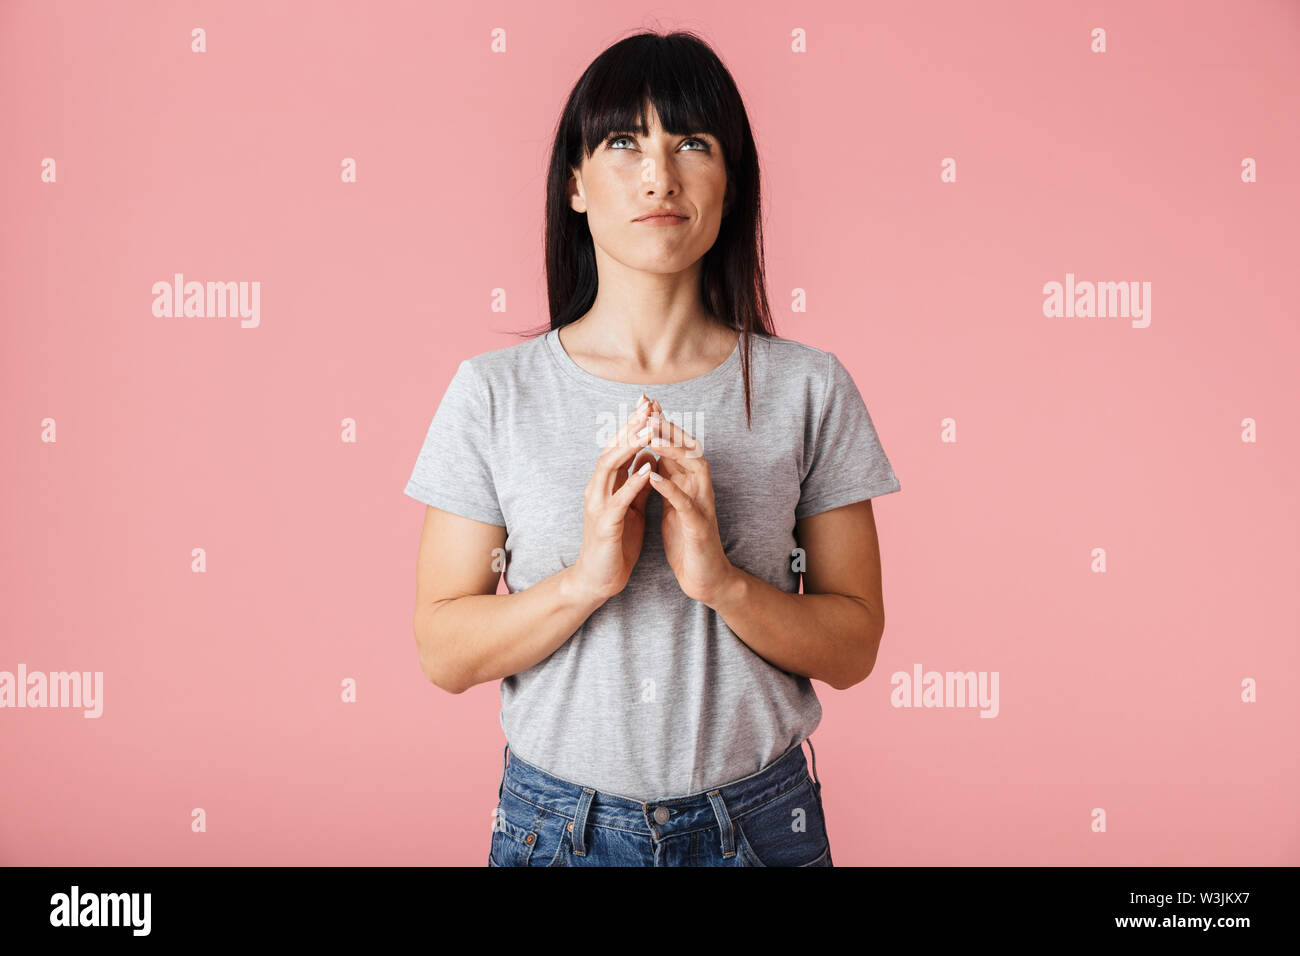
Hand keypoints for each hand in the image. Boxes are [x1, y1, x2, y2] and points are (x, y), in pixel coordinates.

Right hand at [570, 395, 659, 602]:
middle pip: (612, 447)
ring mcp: (598, 505)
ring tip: (649, 429)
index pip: (618, 445)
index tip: (650, 404)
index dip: (633, 424)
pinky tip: (649, 469)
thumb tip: (650, 457)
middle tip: (648, 405)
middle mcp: (597, 488)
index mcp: (605, 484)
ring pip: (610, 466)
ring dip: (630, 446)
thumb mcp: (632, 507)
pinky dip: (633, 482)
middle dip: (630, 426)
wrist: (599, 578)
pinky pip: (619, 498)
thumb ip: (638, 483)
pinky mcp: (605, 524)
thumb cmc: (616, 543)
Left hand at [643, 406, 736, 606]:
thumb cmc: (687, 540)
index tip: (644, 403)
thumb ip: (668, 478)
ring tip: (652, 433)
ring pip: (692, 468)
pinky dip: (670, 488)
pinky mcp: (698, 526)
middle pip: (688, 447)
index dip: (661, 425)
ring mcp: (701, 505)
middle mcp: (699, 487)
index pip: (676, 446)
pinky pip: (685, 503)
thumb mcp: (674, 503)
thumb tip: (655, 454)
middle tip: (650, 407)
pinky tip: (653, 476)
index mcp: (689, 482)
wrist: (704, 578)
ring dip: (672, 449)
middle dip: (668, 426)